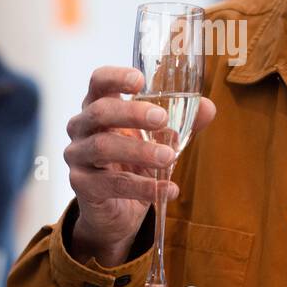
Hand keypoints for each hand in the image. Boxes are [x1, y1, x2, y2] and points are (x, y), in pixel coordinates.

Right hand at [64, 66, 215, 266]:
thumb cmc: (133, 163)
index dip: (116, 77)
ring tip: (169, 157)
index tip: (141, 81)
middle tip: (161, 119)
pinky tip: (168, 189)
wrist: (116, 209)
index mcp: (99, 106)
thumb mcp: (158, 140)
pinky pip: (112, 184)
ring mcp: (77, 156)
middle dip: (132, 113)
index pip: (99, 81)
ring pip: (103, 147)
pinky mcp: (82, 185)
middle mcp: (82, 127)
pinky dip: (143, 187)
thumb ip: (182, 122)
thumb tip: (208, 108)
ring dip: (139, 151)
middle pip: (100, 111)